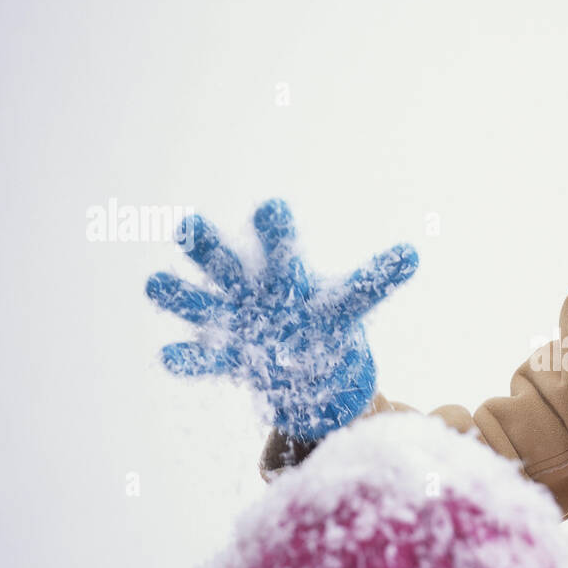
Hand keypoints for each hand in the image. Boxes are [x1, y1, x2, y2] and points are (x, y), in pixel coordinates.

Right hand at [146, 198, 418, 439]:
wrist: (301, 353)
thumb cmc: (323, 317)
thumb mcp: (350, 300)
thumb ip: (377, 280)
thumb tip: (413, 254)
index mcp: (281, 270)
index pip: (278, 244)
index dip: (273, 228)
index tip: (271, 209)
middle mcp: (249, 287)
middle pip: (226, 262)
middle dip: (207, 246)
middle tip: (187, 226)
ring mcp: (231, 318)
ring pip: (199, 302)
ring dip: (178, 294)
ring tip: (154, 284)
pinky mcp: (227, 354)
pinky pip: (203, 358)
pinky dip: (186, 359)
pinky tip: (169, 356)